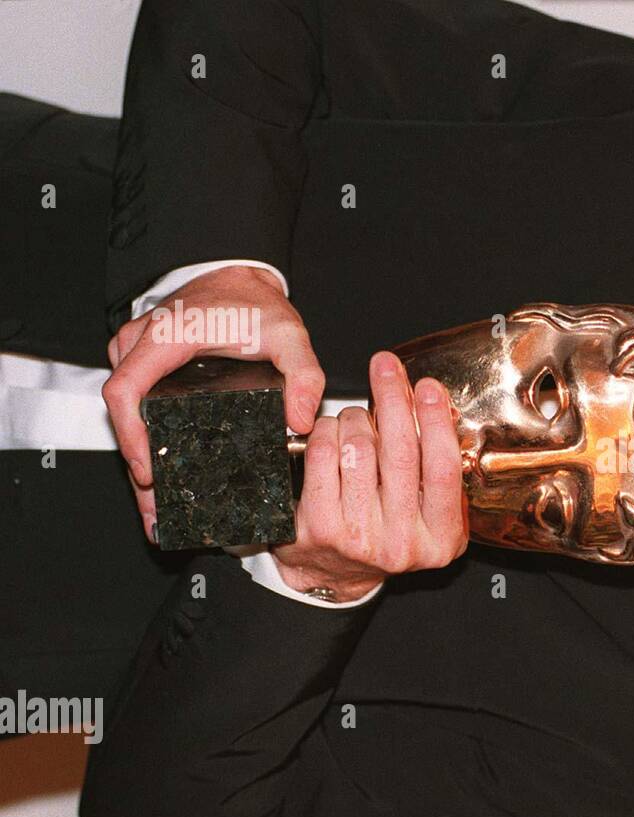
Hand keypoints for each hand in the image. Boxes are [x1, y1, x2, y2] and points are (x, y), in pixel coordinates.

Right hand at [102, 265, 324, 540]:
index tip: (148, 473)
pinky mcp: (143, 365)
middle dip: (136, 468)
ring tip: (158, 512)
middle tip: (155, 516)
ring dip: (139, 462)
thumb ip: (304, 374)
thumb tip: (299, 421)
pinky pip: (134, 406)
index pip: (126, 391)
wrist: (241, 277)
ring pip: (125, 414)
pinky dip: (145, 442)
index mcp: (164, 338)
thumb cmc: (258, 304)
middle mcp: (139, 346)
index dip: (131, 436)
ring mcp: (136, 355)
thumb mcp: (290, 335)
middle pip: (121, 414)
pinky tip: (162, 480)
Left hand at [269, 351, 468, 601]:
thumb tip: (437, 409)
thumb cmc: (385, 532)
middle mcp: (404, 544)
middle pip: (401, 453)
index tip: (428, 386)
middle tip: (387, 367)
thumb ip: (438, 474)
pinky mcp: (322, 527)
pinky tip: (330, 431)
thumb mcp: (429, 515)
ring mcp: (361, 538)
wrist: (334, 573)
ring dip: (356, 418)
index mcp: (442, 539)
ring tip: (356, 417)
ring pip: (360, 448)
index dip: (436, 422)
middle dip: (394, 399)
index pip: (444, 470)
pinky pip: (324, 456)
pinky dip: (326, 432)